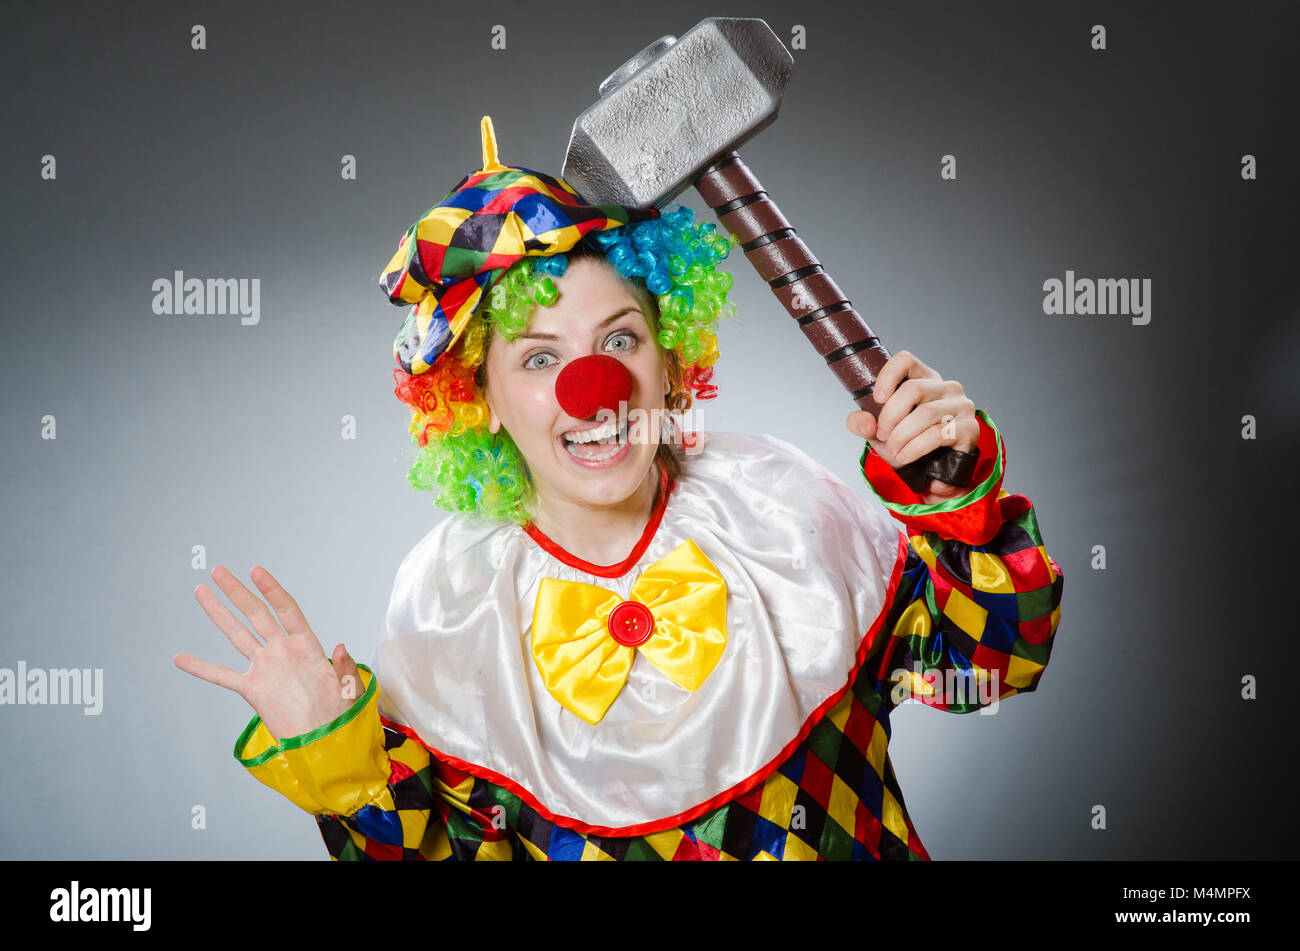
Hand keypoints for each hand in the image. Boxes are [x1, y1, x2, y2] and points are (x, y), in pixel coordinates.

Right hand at [175, 565, 361, 740]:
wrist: (323, 740)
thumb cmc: (340, 714)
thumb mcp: (350, 690)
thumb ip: (345, 669)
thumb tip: (340, 647)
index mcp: (307, 646)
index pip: (286, 609)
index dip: (271, 590)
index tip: (255, 571)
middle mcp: (282, 651)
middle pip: (257, 614)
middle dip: (238, 592)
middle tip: (219, 571)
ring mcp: (265, 668)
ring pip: (237, 635)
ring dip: (219, 613)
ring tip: (201, 591)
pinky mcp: (253, 689)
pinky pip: (222, 676)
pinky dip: (202, 668)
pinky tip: (181, 658)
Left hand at [846, 350, 979, 502]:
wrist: (931, 473)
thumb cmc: (907, 443)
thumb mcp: (878, 432)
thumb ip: (862, 423)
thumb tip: (866, 424)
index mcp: (923, 379)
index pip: (906, 360)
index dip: (888, 375)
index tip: (877, 399)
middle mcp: (946, 387)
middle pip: (913, 389)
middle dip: (890, 416)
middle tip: (882, 435)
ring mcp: (961, 406)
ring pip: (925, 413)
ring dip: (902, 436)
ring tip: (894, 449)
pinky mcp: (969, 428)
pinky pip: (938, 434)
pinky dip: (915, 448)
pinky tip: (905, 456)